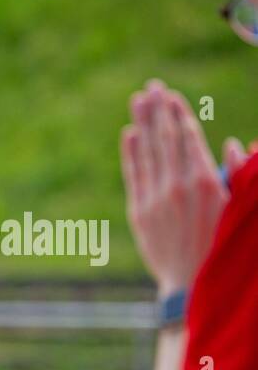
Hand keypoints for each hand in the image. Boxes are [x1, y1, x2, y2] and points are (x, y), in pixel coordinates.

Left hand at [121, 80, 229, 295]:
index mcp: (205, 182)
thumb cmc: (224, 244)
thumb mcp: (240, 208)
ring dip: (142, 123)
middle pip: (165, 139)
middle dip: (158, 110)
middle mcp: (177, 186)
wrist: (191, 283)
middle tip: (152, 86)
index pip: (188, 138)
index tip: (172, 95)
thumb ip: (238, 175)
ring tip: (138, 100)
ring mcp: (155, 199)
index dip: (179, 114)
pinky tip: (129, 134)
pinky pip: (134, 175)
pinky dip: (130, 153)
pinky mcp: (139, 212)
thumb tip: (235, 144)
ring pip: (147, 152)